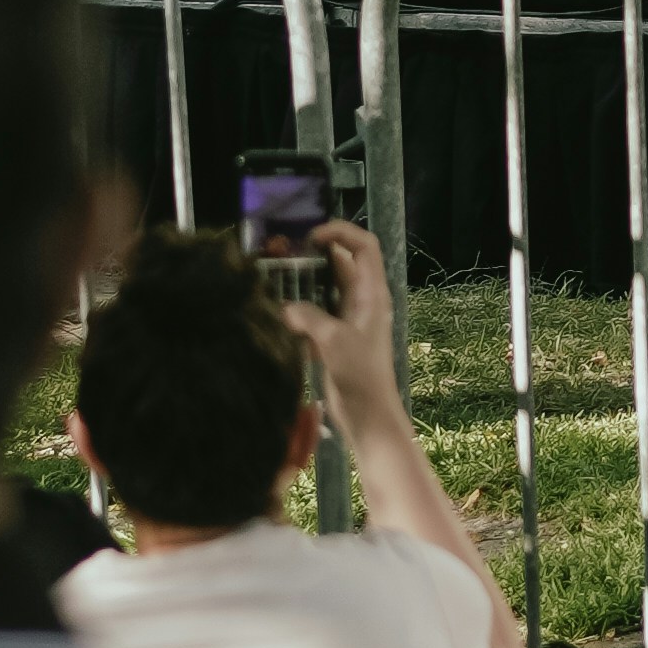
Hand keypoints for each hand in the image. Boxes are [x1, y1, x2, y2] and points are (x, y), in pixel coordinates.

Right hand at [281, 210, 409, 425]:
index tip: (311, 237)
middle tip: (283, 257)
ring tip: (275, 280)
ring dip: (304, 283)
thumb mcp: (334, 341)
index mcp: (372, 294)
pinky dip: (300, 309)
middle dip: (315, 256)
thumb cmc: (361, 375)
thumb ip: (308, 318)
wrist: (367, 415)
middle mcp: (363, 300)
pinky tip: (278, 313)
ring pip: (327, 288)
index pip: (364, 246)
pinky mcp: (335, 338)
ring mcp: (349, 319)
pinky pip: (317, 312)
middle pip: (342, 263)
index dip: (341, 232)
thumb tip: (284, 308)